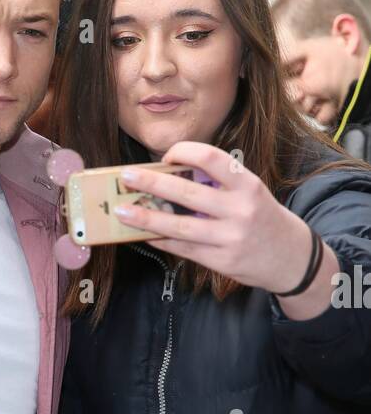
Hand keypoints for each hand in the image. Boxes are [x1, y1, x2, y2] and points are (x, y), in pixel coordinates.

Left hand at [114, 141, 337, 313]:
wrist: (290, 257)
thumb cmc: (262, 217)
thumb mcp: (250, 192)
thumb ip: (217, 184)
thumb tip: (169, 175)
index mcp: (247, 185)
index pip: (211, 159)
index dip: (184, 152)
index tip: (165, 156)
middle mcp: (240, 210)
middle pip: (188, 193)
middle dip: (152, 183)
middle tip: (126, 177)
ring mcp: (229, 238)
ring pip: (179, 227)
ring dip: (146, 218)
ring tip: (122, 211)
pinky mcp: (221, 261)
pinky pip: (183, 249)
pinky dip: (161, 240)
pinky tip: (143, 233)